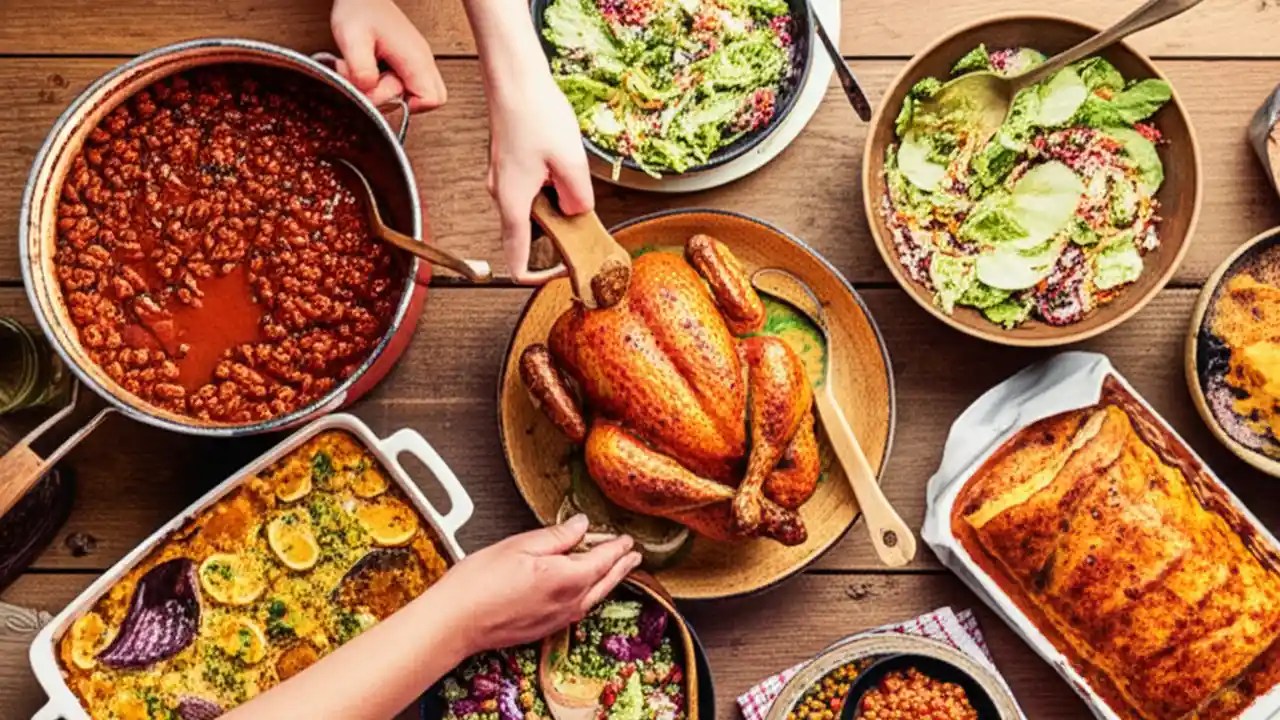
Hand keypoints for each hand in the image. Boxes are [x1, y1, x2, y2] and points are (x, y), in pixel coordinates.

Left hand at [330, 0, 446, 111]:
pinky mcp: (408, 61)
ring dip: (384, 91)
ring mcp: (417, 61)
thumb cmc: (359, 10)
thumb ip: (361, 69)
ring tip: (364, 72)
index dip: (410, 108)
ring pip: (414, 94)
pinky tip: (368, 70)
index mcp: (415, 58)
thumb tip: (368, 90)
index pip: (432, 99)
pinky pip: (404, 84)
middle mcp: (421, 61)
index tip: (385, 96)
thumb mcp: (351, 38)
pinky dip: (384, 84)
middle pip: (429, 100)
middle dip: (397, 102)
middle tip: (373, 86)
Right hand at [436, 515, 640, 654]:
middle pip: (605, 581)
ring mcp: (557, 619)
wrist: (456, 622)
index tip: (626, 539)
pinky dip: (590, 596)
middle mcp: (568, 603)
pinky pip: (578, 610)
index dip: (617, 546)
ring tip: (617, 571)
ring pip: (594, 598)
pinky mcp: (544, 629)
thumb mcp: (520, 545)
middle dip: (621, 566)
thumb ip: (556, 536)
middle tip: (634, 556)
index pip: (603, 559)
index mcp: (567, 578)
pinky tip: (585, 592)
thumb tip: (580, 526)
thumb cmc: (479, 584)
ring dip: (609, 582)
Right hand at [486, 73, 593, 282]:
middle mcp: (501, 194)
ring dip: (553, 205)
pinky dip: (546, 187)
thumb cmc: (534, 113)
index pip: (516, 260)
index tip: (560, 272)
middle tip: (582, 222)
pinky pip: (528, 188)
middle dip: (556, 233)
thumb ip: (579, 197)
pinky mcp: (506, 163)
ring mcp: (501, 178)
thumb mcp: (570, 162)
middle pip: (527, 234)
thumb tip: (578, 212)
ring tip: (573, 182)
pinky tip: (561, 165)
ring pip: (530, 208)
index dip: (536, 276)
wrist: (513, 78)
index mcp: (514, 203)